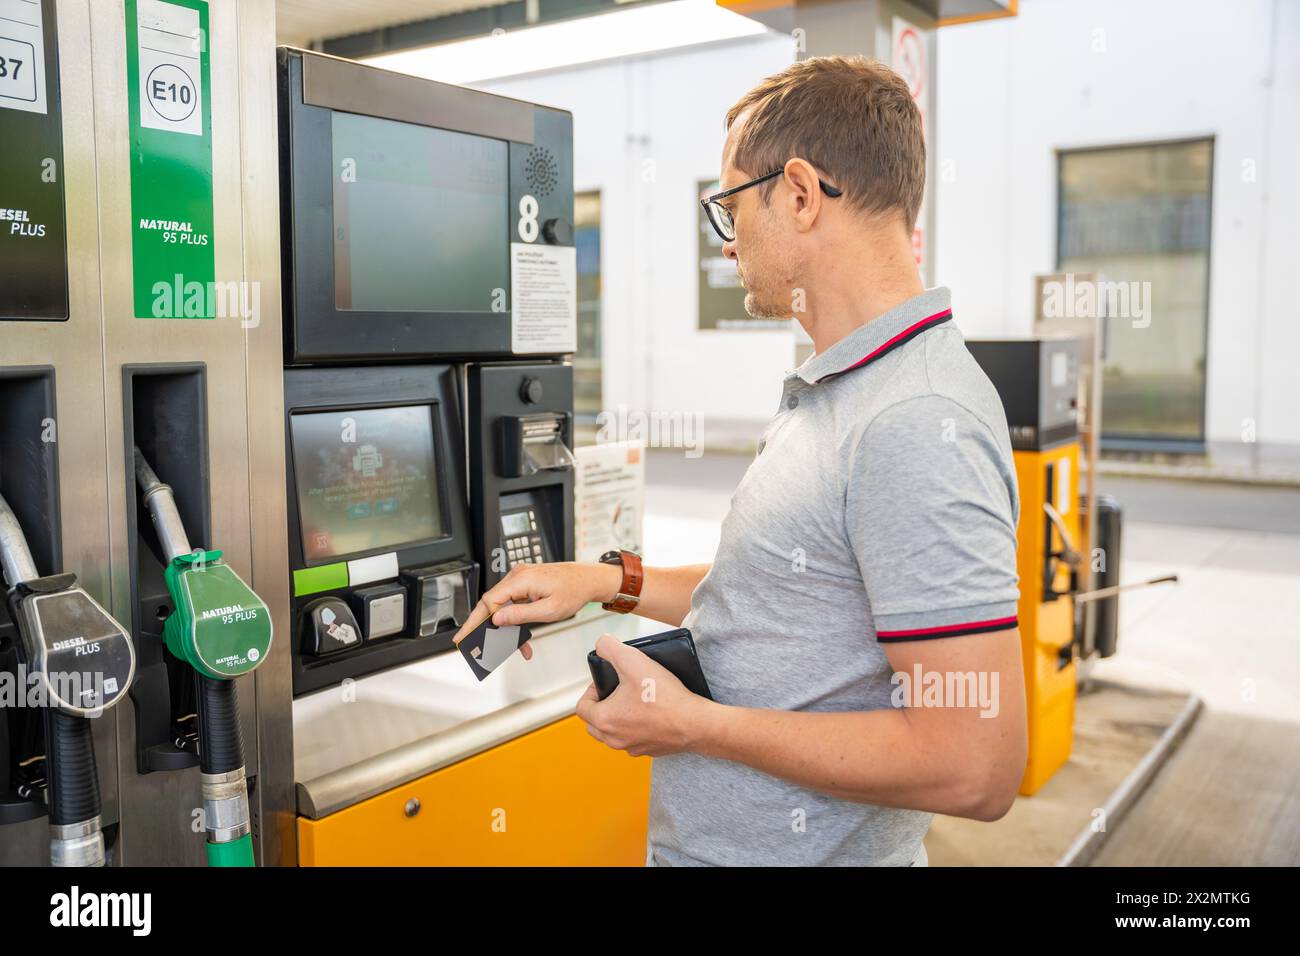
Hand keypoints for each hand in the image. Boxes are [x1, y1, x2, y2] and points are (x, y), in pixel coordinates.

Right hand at [453, 562, 620, 661]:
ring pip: (503, 606)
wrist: (589, 579)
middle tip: (470, 643)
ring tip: (517, 648)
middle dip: (484, 626)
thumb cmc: (574, 591)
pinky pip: (513, 603)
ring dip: (507, 628)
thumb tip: (497, 619)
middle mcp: (518, 576)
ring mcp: (521, 579)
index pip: (490, 601)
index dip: (479, 621)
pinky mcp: (526, 584)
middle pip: (492, 603)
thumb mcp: (548, 610)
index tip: (470, 637)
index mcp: (521, 579)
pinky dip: (515, 620)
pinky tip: (522, 639)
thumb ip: (521, 615)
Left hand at [574, 633, 713, 756]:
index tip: (607, 681)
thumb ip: (610, 648)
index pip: (582, 707)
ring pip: (613, 734)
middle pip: (594, 724)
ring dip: (618, 718)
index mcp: (604, 720)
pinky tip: (652, 713)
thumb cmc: (665, 696)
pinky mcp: (649, 750)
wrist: (695, 723)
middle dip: (601, 706)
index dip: (591, 689)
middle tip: (617, 691)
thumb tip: (601, 644)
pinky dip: (637, 727)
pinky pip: (634, 739)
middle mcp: (615, 739)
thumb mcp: (633, 661)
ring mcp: (632, 747)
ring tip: (634, 700)